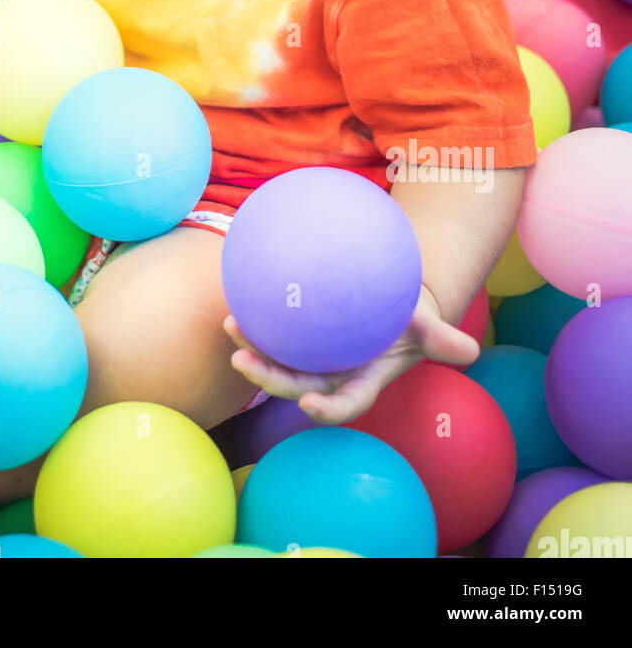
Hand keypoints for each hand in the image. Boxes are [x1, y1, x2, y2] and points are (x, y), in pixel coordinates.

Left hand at [223, 285, 479, 425]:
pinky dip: (257, 315)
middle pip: (294, 385)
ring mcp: (311, 357)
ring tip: (231, 325)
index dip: (324, 410)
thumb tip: (472, 351)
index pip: (342, 404)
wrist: (392, 304)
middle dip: (267, 378)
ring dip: (251, 346)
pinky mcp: (299, 336)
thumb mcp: (430, 327)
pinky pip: (275, 329)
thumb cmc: (411, 318)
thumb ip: (444, 341)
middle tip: (242, 360)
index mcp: (360, 381)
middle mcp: (330, 375)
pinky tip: (238, 292)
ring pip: (277, 358)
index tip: (307, 405)